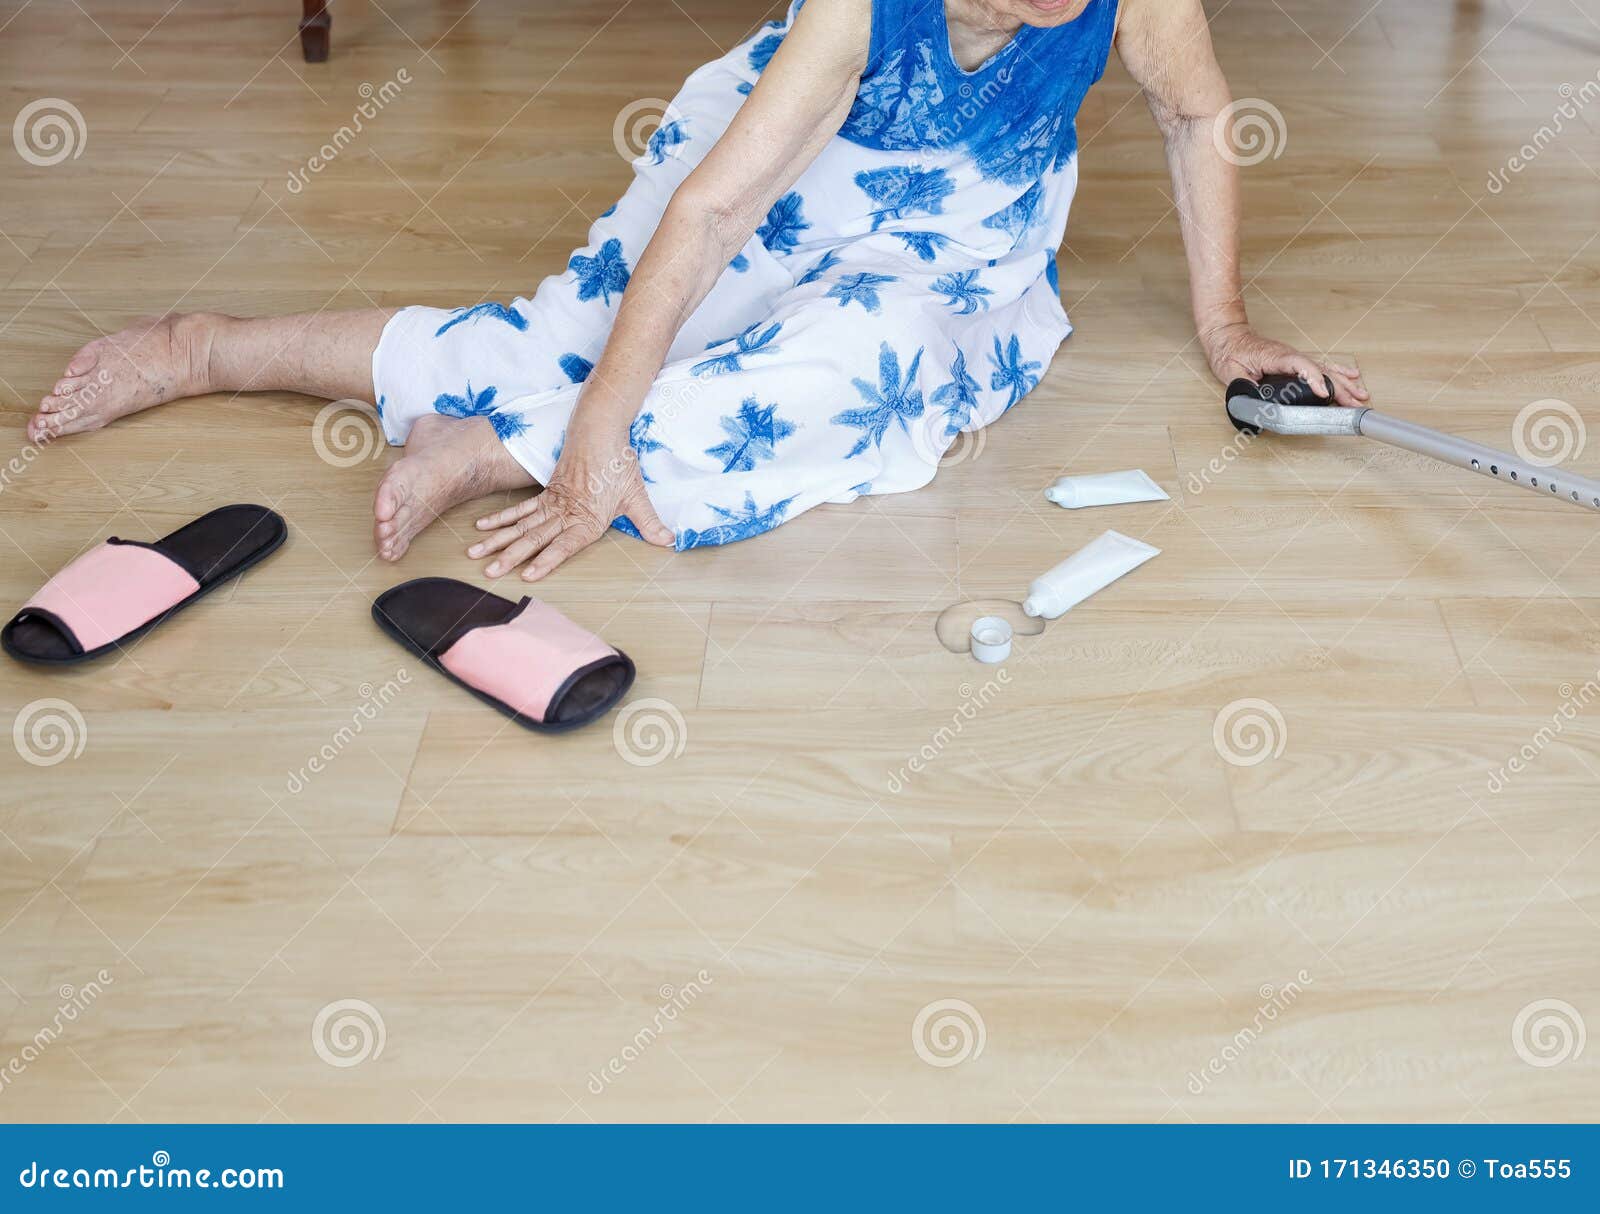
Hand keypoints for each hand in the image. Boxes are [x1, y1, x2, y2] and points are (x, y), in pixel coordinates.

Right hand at [468, 418, 672, 581]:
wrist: (600, 429)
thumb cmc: (619, 463)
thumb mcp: (637, 495)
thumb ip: (650, 523)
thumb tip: (669, 541)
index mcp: (587, 519)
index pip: (563, 545)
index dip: (546, 560)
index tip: (528, 575)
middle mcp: (566, 513)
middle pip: (534, 538)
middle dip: (511, 557)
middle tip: (489, 572)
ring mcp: (553, 503)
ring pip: (521, 526)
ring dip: (498, 541)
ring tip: (476, 554)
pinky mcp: (546, 493)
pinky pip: (519, 510)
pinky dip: (501, 519)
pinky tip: (483, 529)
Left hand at [1200, 322, 1369, 407]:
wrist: (1227, 336)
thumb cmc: (1229, 352)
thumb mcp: (1230, 372)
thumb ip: (1243, 387)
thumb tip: (1254, 402)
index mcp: (1276, 357)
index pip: (1301, 366)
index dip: (1314, 379)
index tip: (1324, 393)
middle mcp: (1290, 356)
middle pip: (1320, 370)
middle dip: (1339, 387)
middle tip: (1354, 402)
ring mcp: (1295, 357)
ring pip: (1325, 369)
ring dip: (1344, 382)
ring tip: (1361, 394)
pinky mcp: (1295, 361)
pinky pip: (1321, 366)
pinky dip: (1338, 372)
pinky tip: (1352, 376)